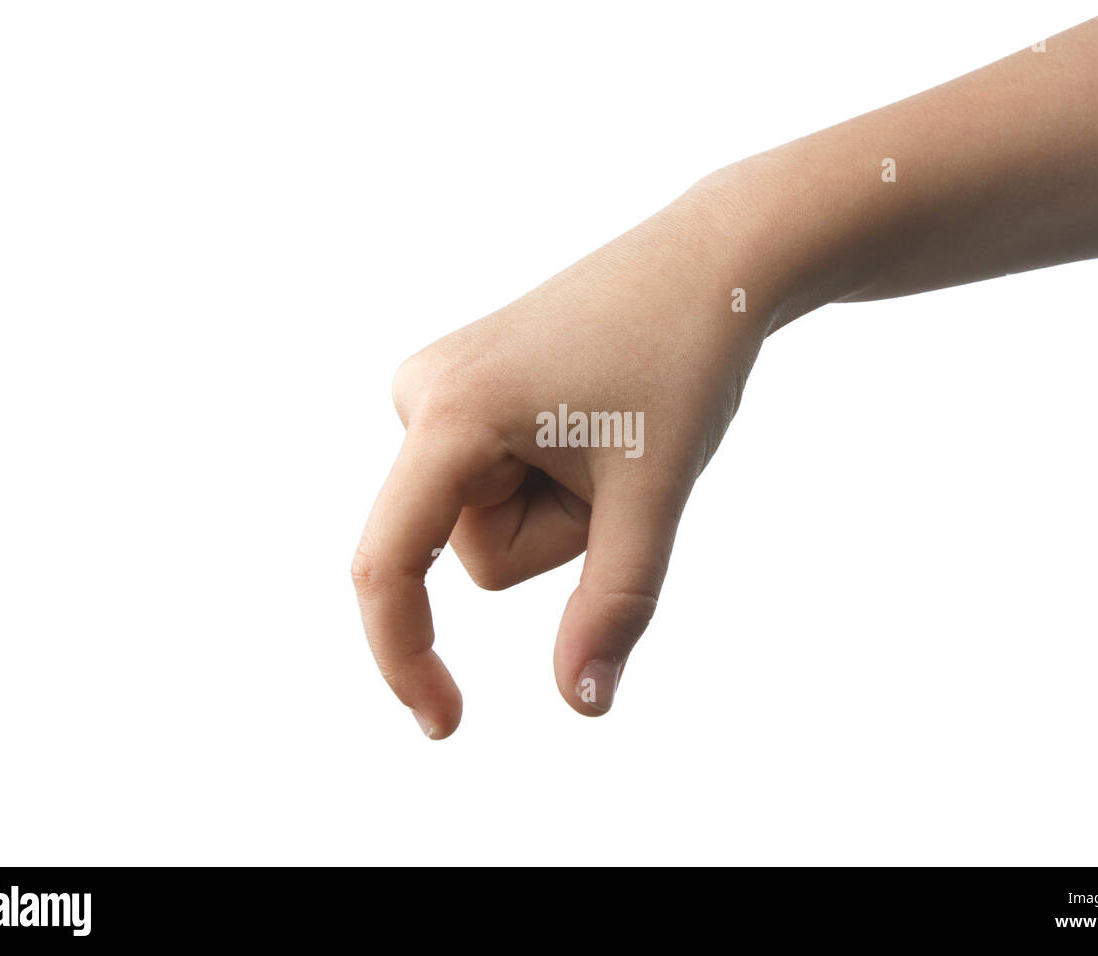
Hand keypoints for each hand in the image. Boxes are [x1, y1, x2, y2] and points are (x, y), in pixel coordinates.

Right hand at [351, 183, 770, 737]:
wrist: (707, 265)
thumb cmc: (683, 364)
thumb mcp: (652, 496)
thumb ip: (615, 606)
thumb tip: (582, 706)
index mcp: (451, 412)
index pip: (389, 564)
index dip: (405, 656)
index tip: (446, 724)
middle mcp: (422, 394)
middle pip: (477, 552)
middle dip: (557, 536)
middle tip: (619, 455)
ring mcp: (437, 388)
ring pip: (487, 524)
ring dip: (558, 506)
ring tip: (607, 428)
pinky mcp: (459, 390)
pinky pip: (492, 485)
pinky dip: (546, 481)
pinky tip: (585, 417)